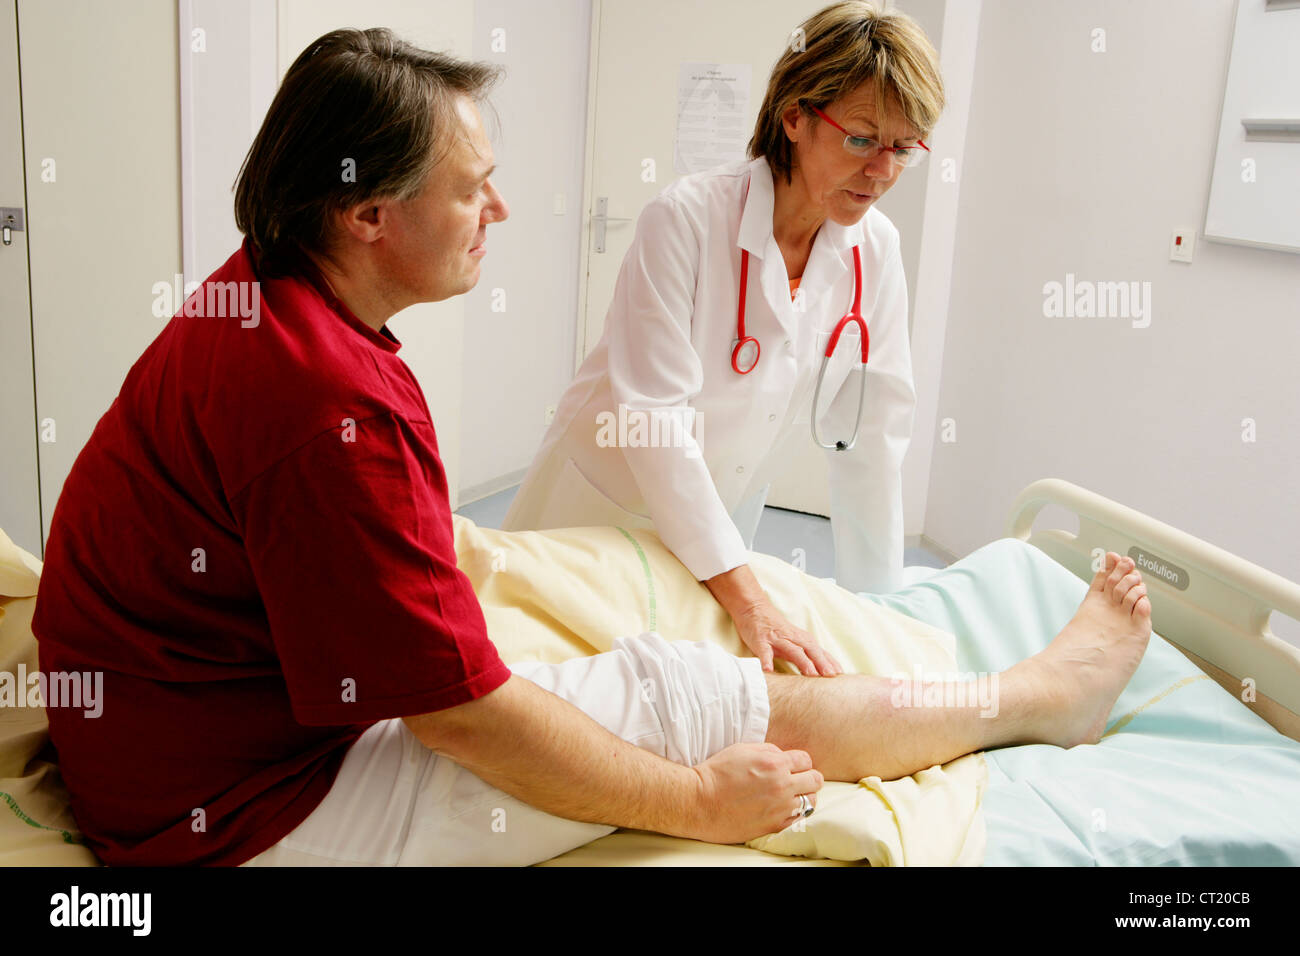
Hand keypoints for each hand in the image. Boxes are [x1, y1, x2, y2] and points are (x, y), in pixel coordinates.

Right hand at [687, 742, 823, 843]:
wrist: (699, 801)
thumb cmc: (717, 773)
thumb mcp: (742, 749)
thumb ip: (768, 750)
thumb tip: (783, 756)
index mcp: (775, 763)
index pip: (806, 760)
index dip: (799, 762)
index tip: (792, 767)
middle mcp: (782, 785)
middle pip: (815, 780)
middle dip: (807, 778)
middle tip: (796, 781)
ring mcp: (780, 807)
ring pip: (811, 802)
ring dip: (804, 797)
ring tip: (791, 797)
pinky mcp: (774, 826)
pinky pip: (799, 820)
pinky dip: (795, 815)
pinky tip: (783, 810)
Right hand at [734, 601, 841, 675]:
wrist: (754, 608)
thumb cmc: (775, 629)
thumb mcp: (793, 640)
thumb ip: (805, 654)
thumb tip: (821, 671)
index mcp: (802, 639)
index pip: (820, 652)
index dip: (830, 663)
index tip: (841, 676)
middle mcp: (793, 639)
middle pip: (811, 650)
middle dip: (822, 663)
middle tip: (830, 676)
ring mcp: (777, 640)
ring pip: (793, 651)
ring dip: (803, 662)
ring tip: (811, 674)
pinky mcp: (761, 641)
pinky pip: (765, 651)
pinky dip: (767, 660)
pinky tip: (768, 670)